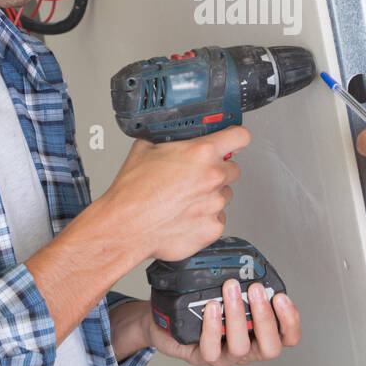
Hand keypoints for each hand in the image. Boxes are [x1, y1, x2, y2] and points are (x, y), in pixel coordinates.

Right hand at [98, 126, 250, 262]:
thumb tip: (172, 138)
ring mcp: (215, 204)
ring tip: (184, 200)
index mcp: (201, 153)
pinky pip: (217, 219)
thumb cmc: (132, 192)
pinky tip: (185, 216)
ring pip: (224, 195)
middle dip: (218, 171)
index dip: (235, 139)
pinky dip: (205, 218)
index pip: (240, 137)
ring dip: (210, 196)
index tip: (232, 143)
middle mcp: (213, 177)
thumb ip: (168, 140)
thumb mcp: (146, 149)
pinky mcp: (213, 228)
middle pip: (233, 169)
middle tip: (195, 177)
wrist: (125, 227)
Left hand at [147, 279, 300, 365]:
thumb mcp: (228, 290)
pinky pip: (211, 350)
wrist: (167, 317)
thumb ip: (246, 282)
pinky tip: (211, 307)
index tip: (281, 297)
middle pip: (271, 348)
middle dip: (265, 317)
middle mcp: (247, 348)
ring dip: (237, 316)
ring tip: (230, 290)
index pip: (287, 337)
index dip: (290, 321)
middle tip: (255, 290)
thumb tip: (253, 261)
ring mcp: (226, 356)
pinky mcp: (203, 358)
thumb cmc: (201, 302)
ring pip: (240, 347)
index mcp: (260, 333)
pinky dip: (213, 328)